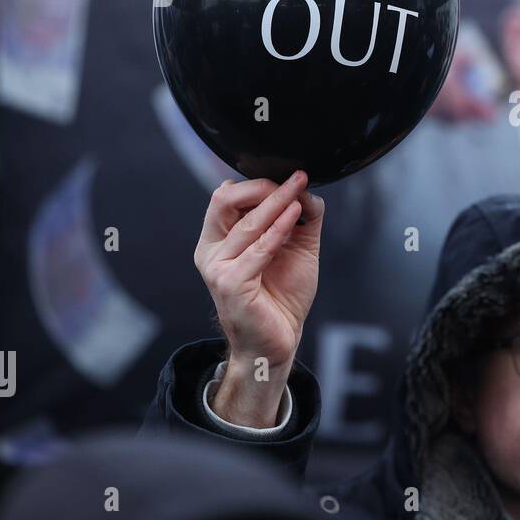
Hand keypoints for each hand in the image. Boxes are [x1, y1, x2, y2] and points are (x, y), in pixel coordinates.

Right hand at [193, 171, 323, 426]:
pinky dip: (278, 229)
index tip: (290, 178)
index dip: (257, 183)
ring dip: (276, 202)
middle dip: (261, 186)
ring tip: (299, 190)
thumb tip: (308, 189)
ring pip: (247, 222)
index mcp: (219, 239)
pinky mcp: (231, 285)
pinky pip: (257, 249)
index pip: (226, 196)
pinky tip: (295, 215)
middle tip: (293, 179)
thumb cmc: (282, 296)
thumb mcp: (295, 248)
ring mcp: (217, 268)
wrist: (279, 341)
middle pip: (224, 200)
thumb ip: (301, 218)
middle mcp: (211, 250)